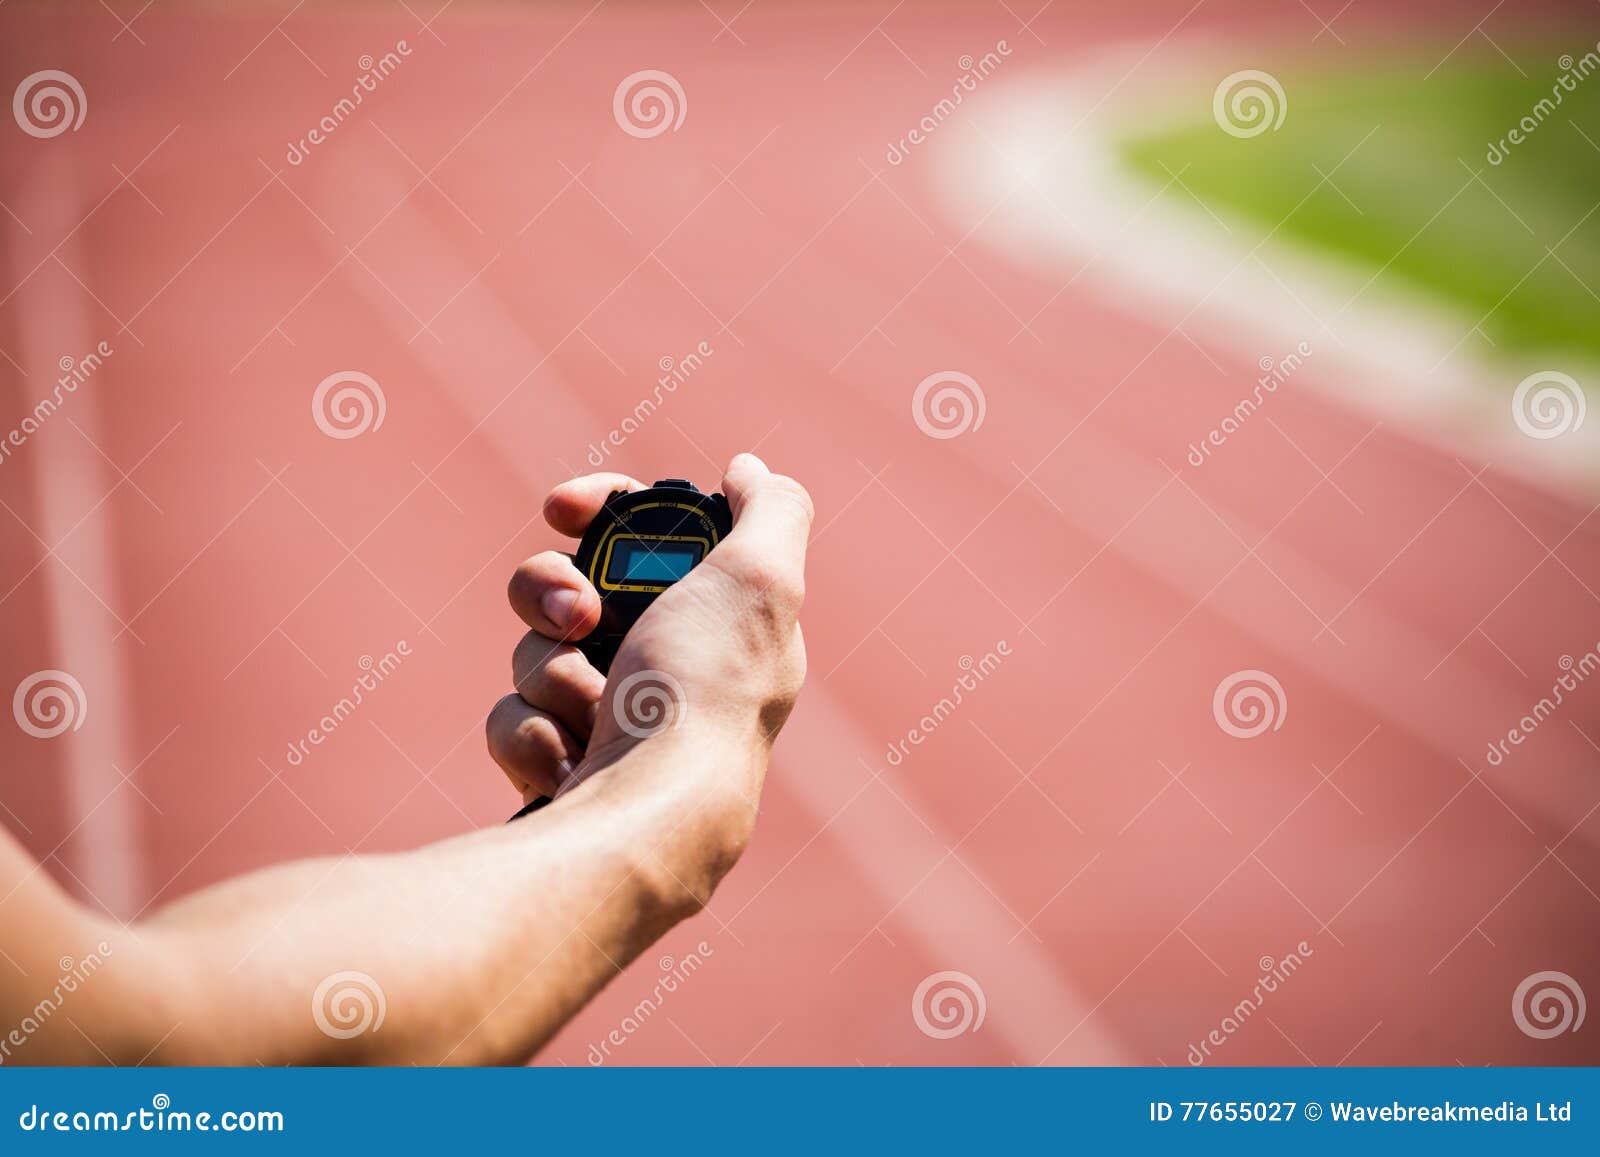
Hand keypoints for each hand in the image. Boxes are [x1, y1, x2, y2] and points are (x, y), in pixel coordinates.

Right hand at [486, 453, 811, 866]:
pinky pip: (512, 719)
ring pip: (533, 653)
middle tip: (576, 618)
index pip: (644, 540)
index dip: (597, 510)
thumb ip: (771, 511)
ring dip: (550, 672)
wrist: (649, 817)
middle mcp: (666, 671)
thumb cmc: (705, 694)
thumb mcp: (763, 578)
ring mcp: (609, 724)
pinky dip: (533, 733)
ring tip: (591, 711)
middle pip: (569, 588)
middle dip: (552, 592)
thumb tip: (748, 471)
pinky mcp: (561, 770)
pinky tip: (570, 761)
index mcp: (716, 622)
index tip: (561, 507)